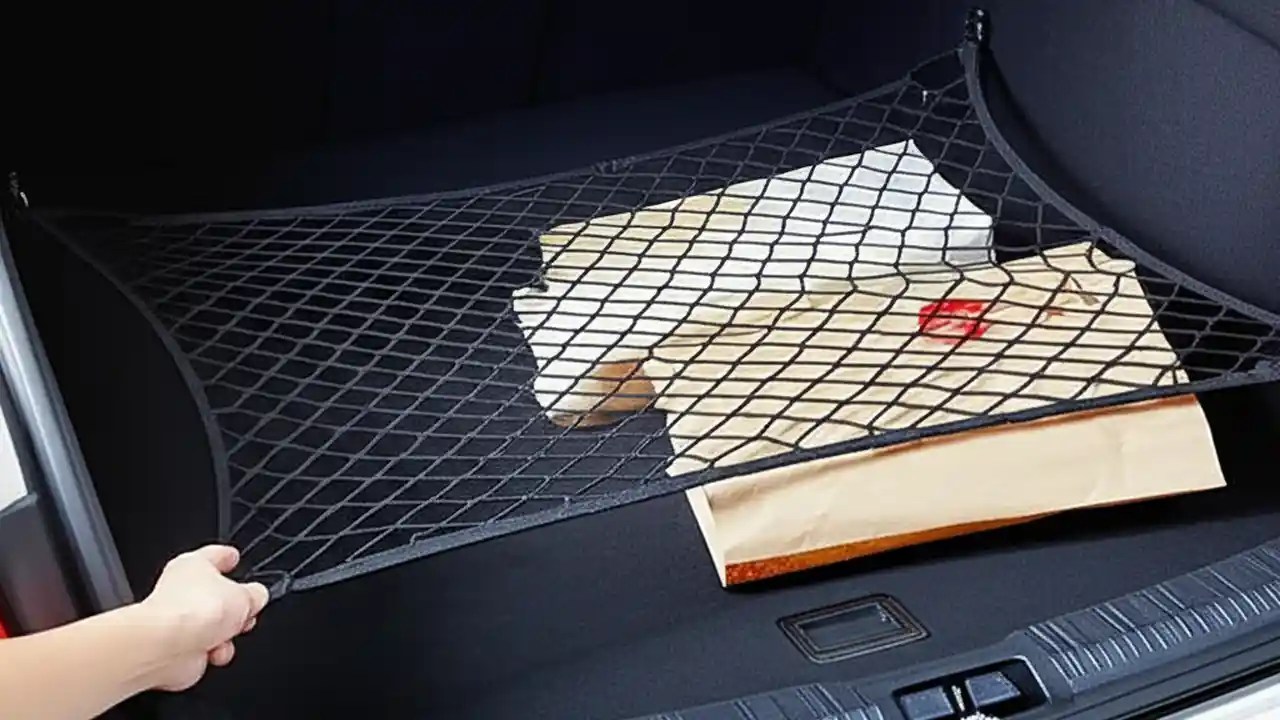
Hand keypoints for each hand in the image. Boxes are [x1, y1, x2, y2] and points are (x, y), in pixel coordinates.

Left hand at [135, 545, 269, 691]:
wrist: (169, 645)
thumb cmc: (195, 610)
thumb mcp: (245, 594)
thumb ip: (255, 594)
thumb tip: (257, 597)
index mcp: (194, 566)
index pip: (214, 555)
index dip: (227, 556)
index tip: (234, 557)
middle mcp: (182, 592)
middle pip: (218, 596)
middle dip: (236, 609)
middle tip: (246, 611)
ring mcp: (178, 622)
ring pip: (215, 627)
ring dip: (227, 635)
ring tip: (228, 635)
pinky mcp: (177, 649)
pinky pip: (206, 649)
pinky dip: (215, 652)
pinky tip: (215, 651)